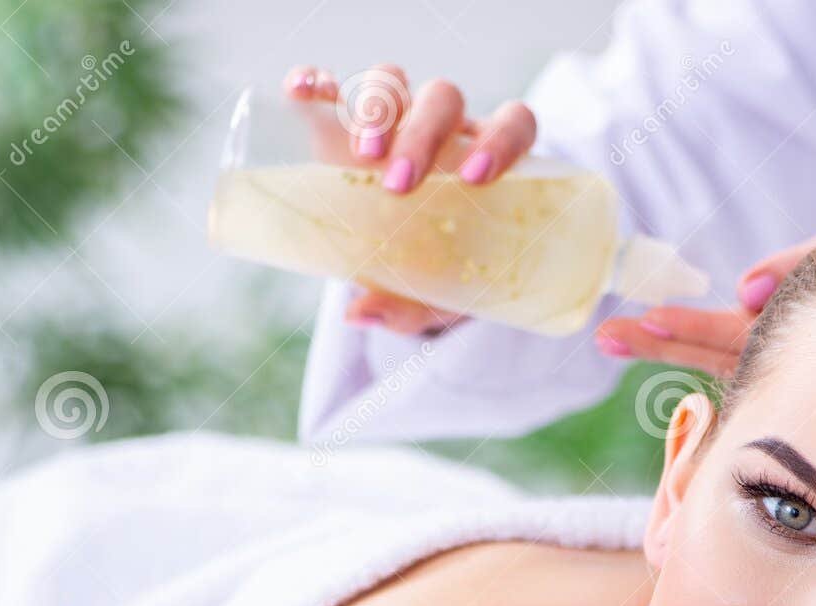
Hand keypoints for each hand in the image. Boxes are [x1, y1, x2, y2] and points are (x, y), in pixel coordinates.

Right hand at [285, 64, 536, 335]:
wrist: (402, 256)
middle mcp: (443, 129)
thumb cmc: (433, 273)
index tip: (476, 178)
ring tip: (362, 156)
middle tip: (399, 183)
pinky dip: (316, 82)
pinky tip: (302, 92)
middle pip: (443, 99)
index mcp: (485, 161)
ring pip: (393, 82)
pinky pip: (332, 87)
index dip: (502, 140)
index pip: (513, 124)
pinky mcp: (343, 119)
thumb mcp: (432, 297)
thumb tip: (359, 313)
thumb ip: (406, 308)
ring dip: (377, 109)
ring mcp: (393, 118)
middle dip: (422, 134)